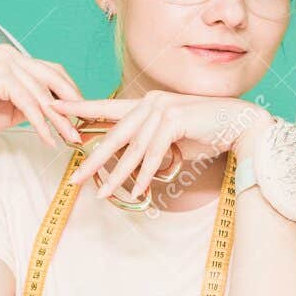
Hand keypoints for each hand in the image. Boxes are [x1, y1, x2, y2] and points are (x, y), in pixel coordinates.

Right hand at [0, 44, 84, 148]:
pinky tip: (48, 139)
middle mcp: (10, 54)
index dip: (70, 91)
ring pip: (43, 93)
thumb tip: (60, 111)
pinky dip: (42, 124)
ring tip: (70, 137)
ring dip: (59, 119)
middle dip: (72, 103)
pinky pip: (30, 103)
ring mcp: (4, 62)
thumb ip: (33, 102)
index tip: (81, 112)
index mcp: (12, 56)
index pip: (51, 70)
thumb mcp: (11, 106)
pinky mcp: (0, 76)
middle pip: (53, 77)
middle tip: (84, 124)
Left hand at [51, 91, 269, 195]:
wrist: (242, 125)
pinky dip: (145, 175)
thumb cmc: (210, 132)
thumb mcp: (175, 141)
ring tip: (103, 193)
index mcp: (147, 103)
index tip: (53, 106)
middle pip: (115, 134)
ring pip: (133, 149)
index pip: (108, 106)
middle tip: (75, 177)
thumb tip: (137, 167)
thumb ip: (152, 148)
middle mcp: (151, 102)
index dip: (80, 106)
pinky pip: (154, 153)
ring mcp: (162, 109)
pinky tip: (137, 190)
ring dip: (119, 176)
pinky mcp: (175, 120)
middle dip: (94, 159)